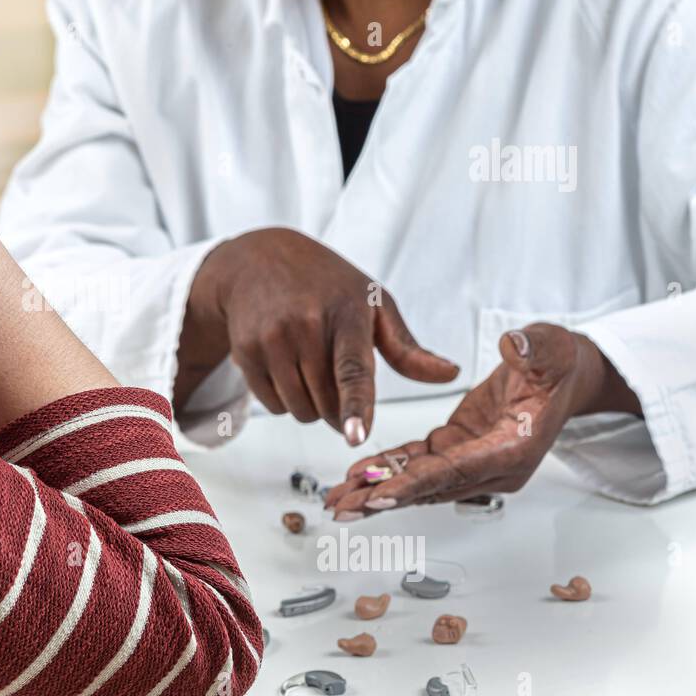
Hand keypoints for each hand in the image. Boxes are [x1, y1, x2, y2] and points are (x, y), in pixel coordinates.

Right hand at [176, 228, 457, 444]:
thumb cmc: (323, 283)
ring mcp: (271, 339)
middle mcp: (305, 325)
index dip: (356, 406)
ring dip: (311, 406)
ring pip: (300, 410)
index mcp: (346, 313)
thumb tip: (450, 374)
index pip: (353, 369)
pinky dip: (285, 399)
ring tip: (311, 369)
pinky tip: (286, 368)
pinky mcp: (245, 351)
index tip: (355, 434)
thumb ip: (407, 348)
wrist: (258, 260)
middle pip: (327, 403)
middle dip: (339, 408)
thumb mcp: (372, 302)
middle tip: (337, 380)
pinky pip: (273, 405)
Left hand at [323, 323, 641, 517]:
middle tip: (344, 507)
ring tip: (338, 501)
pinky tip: (357, 477)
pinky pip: (416, 463)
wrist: (560, 374)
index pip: (458, 471)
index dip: (417, 483)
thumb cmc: (556, 364)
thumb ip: (533, 350)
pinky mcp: (455, 448)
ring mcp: (471, 460)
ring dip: (377, 490)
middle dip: (385, 497)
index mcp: (514, 449)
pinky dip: (386, 470)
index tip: (380, 494)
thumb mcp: (550, 349)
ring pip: (418, 482)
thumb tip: (513, 347)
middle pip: (431, 486)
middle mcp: (492, 466)